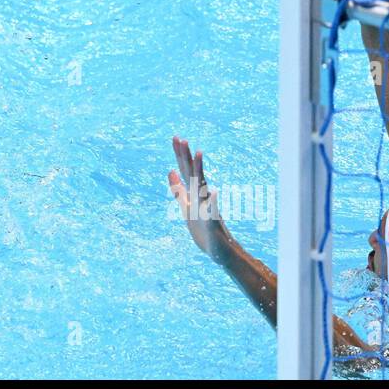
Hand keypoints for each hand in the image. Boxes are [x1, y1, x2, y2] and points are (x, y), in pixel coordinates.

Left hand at [167, 137, 232, 259]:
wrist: (218, 251)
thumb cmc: (202, 229)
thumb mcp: (185, 207)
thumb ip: (178, 190)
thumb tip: (170, 170)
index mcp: (194, 194)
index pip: (185, 170)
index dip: (179, 154)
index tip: (175, 137)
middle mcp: (201, 197)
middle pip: (192, 173)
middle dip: (186, 156)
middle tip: (181, 138)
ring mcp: (208, 208)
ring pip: (203, 186)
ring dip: (201, 170)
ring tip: (198, 153)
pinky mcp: (213, 222)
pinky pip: (214, 211)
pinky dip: (213, 202)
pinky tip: (213, 192)